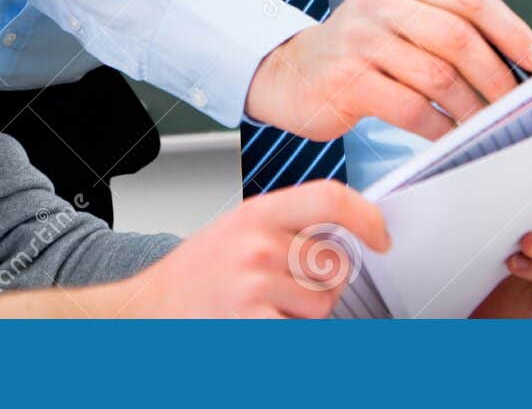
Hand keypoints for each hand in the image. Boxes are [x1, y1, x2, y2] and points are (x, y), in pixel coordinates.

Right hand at [111, 180, 389, 317]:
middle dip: (324, 282)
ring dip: (305, 314)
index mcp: (257, 212)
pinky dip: (291, 334)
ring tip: (266, 308)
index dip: (367, 217)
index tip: (381, 236)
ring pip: (323, 304)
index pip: (330, 198)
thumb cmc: (199, 274)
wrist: (150, 310)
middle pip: (336, 264)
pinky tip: (261, 325)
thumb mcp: (240, 229)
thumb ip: (288, 226)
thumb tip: (347, 234)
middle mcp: (257, 244)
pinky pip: (304, 333)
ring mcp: (255, 285)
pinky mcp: (253, 325)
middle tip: (287, 288)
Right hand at [245, 0, 531, 140]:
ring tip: (485, 124)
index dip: (510, 28)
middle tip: (515, 103)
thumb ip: (445, 30)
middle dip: (496, 75)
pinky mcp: (348, 81)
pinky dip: (439, 126)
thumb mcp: (398, 23)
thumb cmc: (357, 52)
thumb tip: (513, 64)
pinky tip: (449, 134)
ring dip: (471, 107)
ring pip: (438, 76)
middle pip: (457, 37)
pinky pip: (411, 108)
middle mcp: (380, 5)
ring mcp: (362, 42)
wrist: (291, 71)